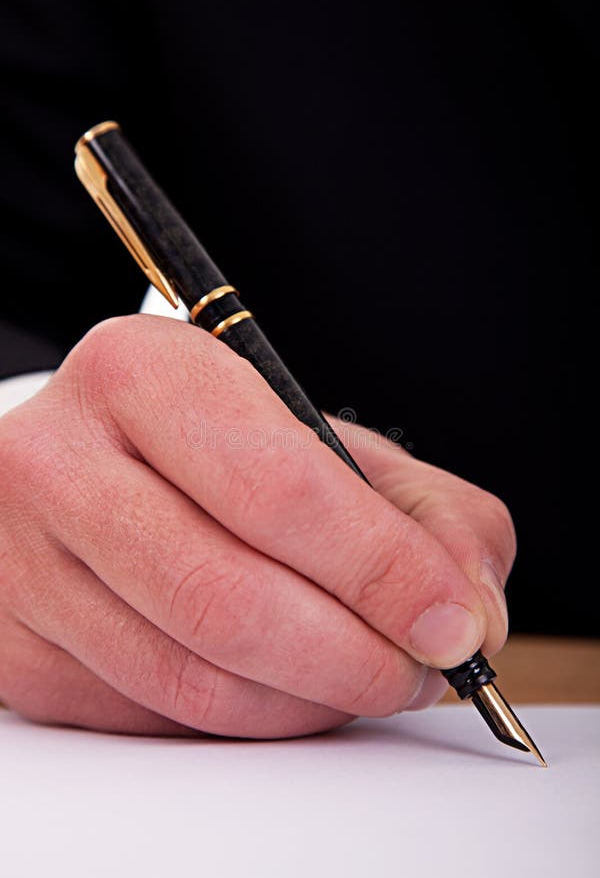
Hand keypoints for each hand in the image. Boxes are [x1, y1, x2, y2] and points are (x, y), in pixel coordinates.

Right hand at [0, 315, 514, 736]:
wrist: (90, 460)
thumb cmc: (210, 444)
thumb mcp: (320, 437)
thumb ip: (420, 509)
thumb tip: (470, 612)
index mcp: (142, 373)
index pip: (277, 487)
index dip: (382, 569)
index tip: (453, 623)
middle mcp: (59, 460)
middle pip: (227, 599)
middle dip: (354, 657)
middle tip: (416, 668)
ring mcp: (24, 561)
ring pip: (192, 678)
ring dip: (306, 700)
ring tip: (361, 677)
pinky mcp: (16, 645)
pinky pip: (154, 714)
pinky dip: (244, 717)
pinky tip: (282, 684)